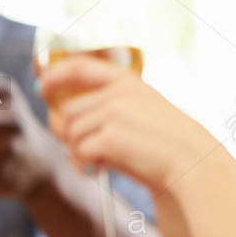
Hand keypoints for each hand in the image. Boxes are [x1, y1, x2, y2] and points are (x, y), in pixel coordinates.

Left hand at [39, 56, 219, 192]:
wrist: (192, 161)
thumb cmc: (163, 142)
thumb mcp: (137, 112)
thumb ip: (100, 110)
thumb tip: (55, 120)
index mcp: (127, 81)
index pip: (80, 66)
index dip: (55, 74)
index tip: (43, 86)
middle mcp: (118, 92)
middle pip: (67, 111)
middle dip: (68, 134)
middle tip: (84, 152)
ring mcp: (115, 113)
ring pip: (70, 132)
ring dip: (76, 152)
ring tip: (97, 162)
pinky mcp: (112, 137)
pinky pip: (79, 151)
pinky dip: (83, 165)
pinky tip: (100, 170)